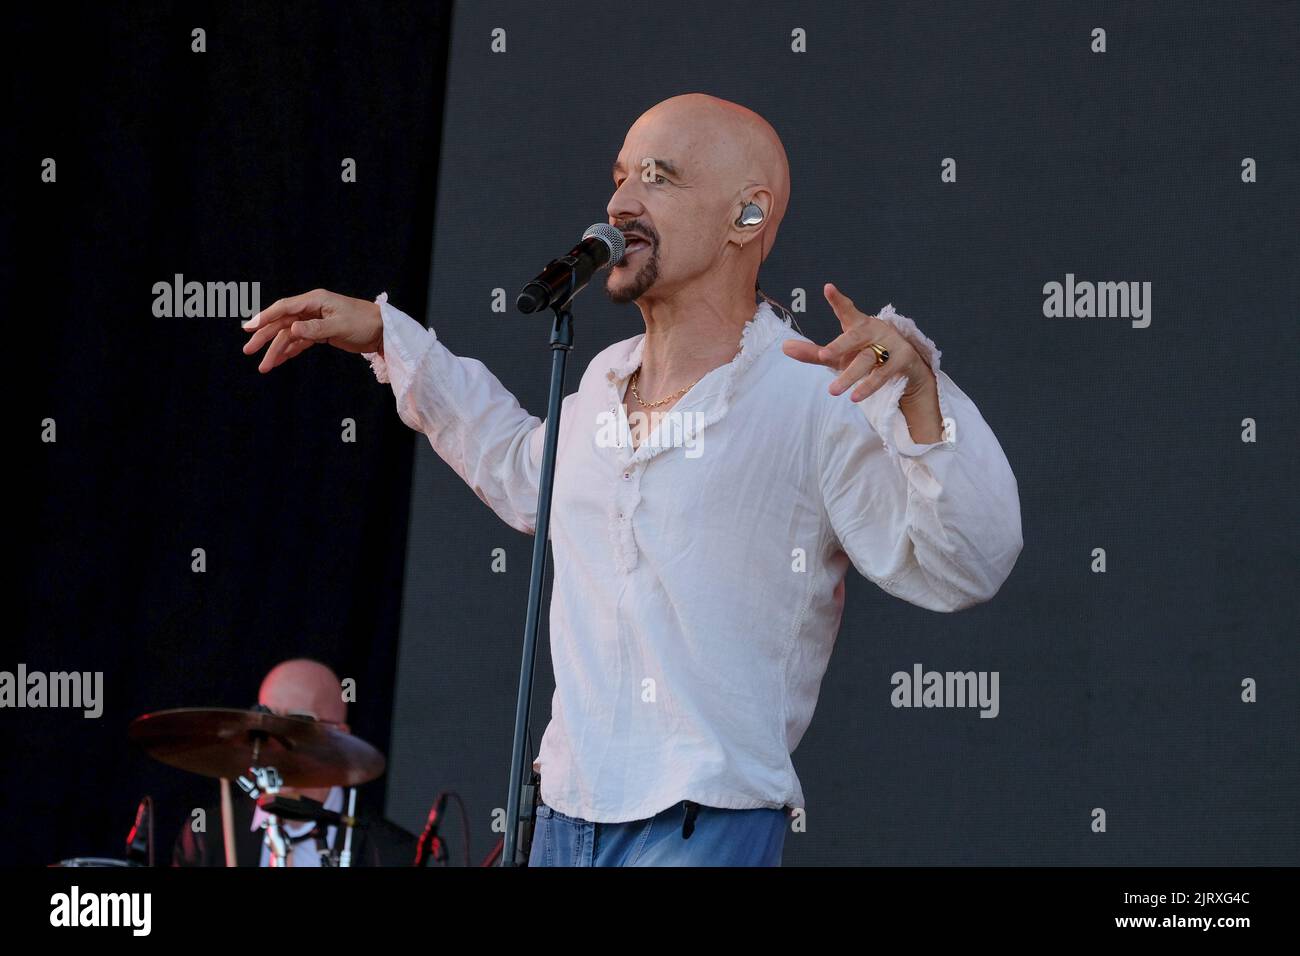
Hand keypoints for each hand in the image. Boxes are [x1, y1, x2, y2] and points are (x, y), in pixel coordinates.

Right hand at [241, 289, 382, 372]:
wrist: (383, 331)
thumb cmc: (364, 323)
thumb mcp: (340, 326)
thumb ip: (316, 328)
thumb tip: (292, 329)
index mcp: (315, 300)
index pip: (284, 308)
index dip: (265, 317)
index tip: (248, 328)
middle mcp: (312, 308)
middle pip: (282, 322)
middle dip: (265, 337)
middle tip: (248, 350)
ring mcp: (315, 321)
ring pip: (289, 335)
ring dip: (276, 350)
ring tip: (264, 366)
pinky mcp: (320, 333)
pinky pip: (300, 342)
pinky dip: (290, 351)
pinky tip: (278, 361)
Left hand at [782, 283, 935, 402]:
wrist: (905, 367)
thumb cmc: (865, 355)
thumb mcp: (839, 355)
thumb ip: (813, 353)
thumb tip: (784, 347)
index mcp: (858, 325)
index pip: (846, 311)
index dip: (838, 300)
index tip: (828, 288)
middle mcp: (873, 331)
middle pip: (855, 337)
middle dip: (839, 345)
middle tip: (823, 355)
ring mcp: (889, 344)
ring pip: (867, 360)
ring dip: (850, 376)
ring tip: (833, 391)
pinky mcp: (902, 359)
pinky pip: (883, 374)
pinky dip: (869, 386)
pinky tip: (855, 396)